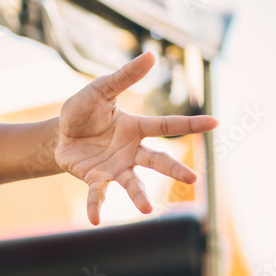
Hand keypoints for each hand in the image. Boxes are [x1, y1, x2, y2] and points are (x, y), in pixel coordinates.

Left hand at [55, 52, 217, 223]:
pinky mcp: (96, 179)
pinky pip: (98, 195)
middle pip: (158, 160)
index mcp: (136, 128)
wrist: (59, 133)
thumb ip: (124, 76)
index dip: (192, 123)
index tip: (216, 122)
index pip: (168, 125)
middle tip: (193, 179)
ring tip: (147, 210)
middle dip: (174, 169)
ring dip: (139, 196)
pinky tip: (93, 221)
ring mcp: (115, 167)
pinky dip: (96, 207)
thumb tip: (150, 55)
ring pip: (132, 182)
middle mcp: (131, 151)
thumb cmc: (84, 111)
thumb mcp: (100, 90)